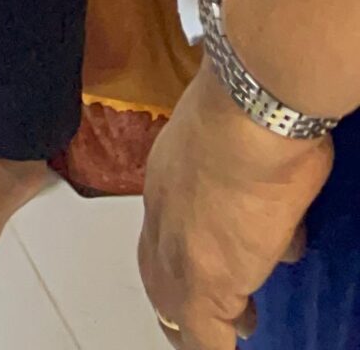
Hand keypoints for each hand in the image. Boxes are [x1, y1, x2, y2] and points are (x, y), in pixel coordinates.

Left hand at [139, 66, 330, 347]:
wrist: (248, 119)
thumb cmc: (250, 112)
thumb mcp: (242, 143)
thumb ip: (250, 184)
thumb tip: (281, 219)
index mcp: (167, 176)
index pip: (165, 225)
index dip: (180, 248)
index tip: (202, 258)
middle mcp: (163, 215)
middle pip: (158, 269)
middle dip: (176, 294)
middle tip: (198, 312)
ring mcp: (181, 253)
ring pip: (175, 303)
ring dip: (198, 321)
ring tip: (231, 328)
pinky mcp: (207, 287)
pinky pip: (207, 337)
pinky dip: (214, 349)